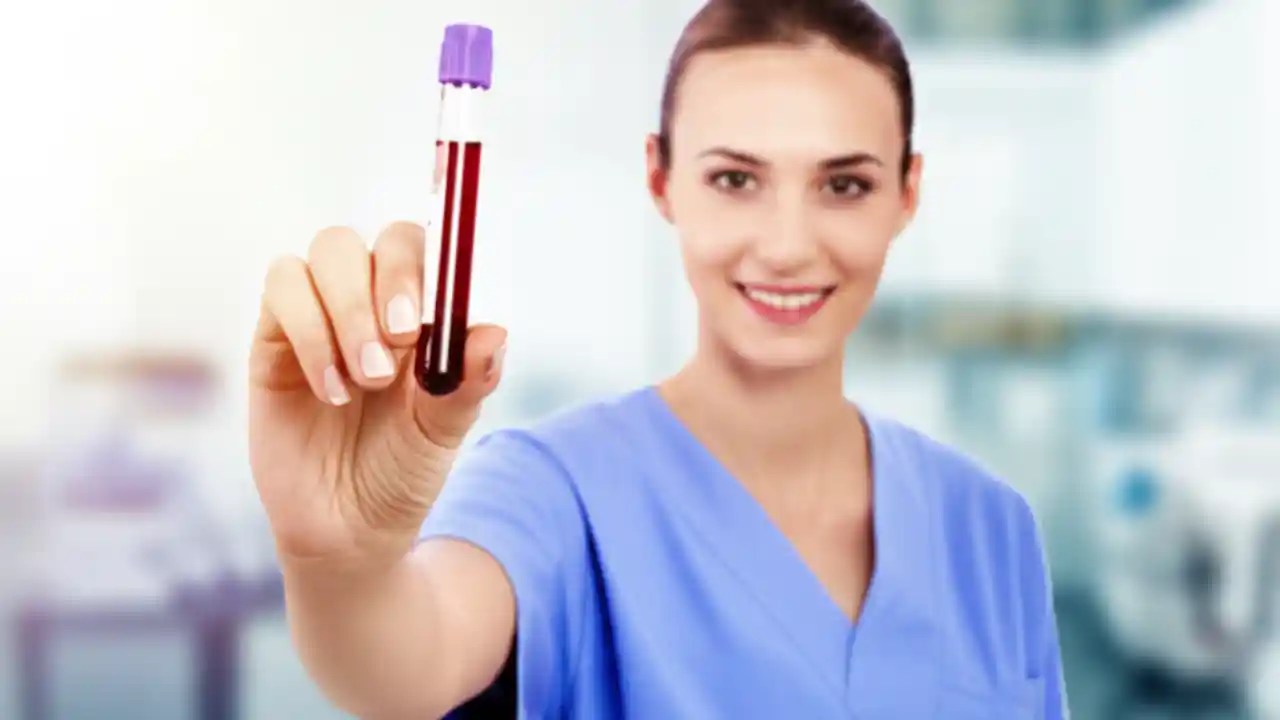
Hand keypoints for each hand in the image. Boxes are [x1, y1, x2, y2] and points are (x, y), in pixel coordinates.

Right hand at [248, 222, 505, 568]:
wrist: (349, 529)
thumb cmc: (404, 469)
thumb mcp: (446, 429)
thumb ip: (469, 381)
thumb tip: (494, 335)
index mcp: (419, 311)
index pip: (422, 245)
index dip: (425, 261)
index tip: (429, 312)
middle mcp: (368, 301)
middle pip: (368, 240)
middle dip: (387, 282)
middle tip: (399, 341)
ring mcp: (318, 315)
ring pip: (321, 257)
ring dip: (347, 311)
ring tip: (367, 379)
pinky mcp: (274, 340)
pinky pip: (281, 297)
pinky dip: (310, 335)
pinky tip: (334, 391)